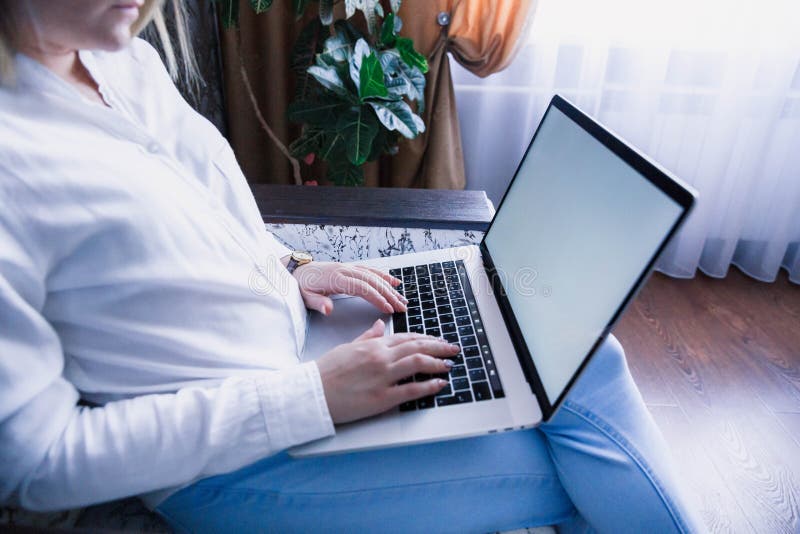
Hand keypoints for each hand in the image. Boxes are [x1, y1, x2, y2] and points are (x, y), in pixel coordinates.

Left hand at [289, 260, 406, 314]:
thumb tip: (328, 309)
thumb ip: (318, 303)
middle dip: (390, 295)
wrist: (296, 270)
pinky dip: (384, 275)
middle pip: (373, 282)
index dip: (377, 298)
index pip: (362, 288)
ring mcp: (349, 268)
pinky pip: (370, 271)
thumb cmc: (301, 286)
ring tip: (403, 299)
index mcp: (337, 279)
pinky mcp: (350, 268)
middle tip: (402, 307)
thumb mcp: (305, 297)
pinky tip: (394, 281)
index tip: (388, 309)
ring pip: (374, 276)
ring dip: (390, 287)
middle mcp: (346, 271)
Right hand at [316, 319, 459, 423]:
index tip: (439, 341)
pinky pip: (411, 390)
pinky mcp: (382, 397)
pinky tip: (440, 383)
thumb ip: (367, 337)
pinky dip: (429, 386)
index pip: (407, 338)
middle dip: (439, 347)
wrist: (312, 392)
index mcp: (373, 345)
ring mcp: (382, 377)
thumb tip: (380, 325)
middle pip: (417, 347)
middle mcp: (380, 357)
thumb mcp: (347, 347)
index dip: (426, 338)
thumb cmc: (326, 372)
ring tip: (449, 364)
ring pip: (418, 363)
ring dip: (438, 362)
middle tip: (453, 349)